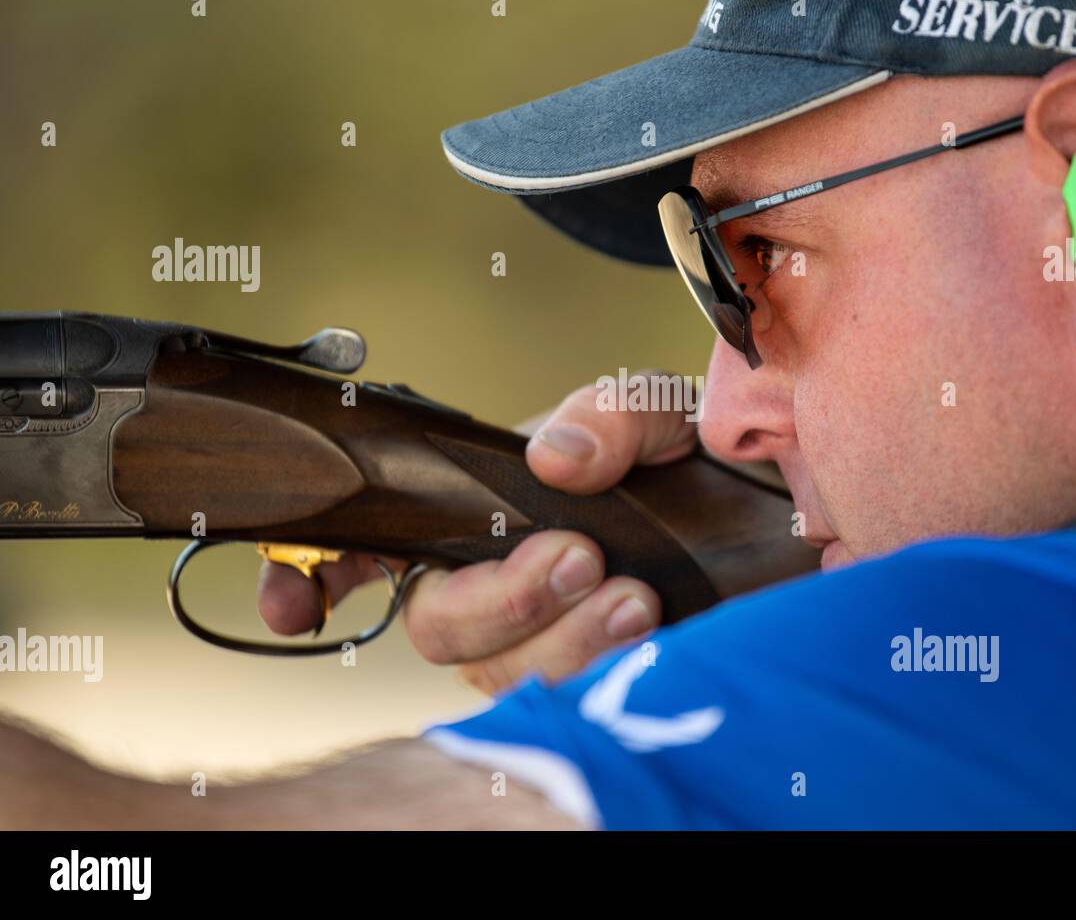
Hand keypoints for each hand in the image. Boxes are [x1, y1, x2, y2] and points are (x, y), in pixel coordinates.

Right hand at [256, 377, 698, 694]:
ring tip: (638, 598)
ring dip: (563, 642)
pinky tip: (647, 638)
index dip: (311, 578)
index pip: (363, 548)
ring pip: (501, 675)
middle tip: (581, 557)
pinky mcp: (588, 673)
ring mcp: (533, 636)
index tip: (295, 606)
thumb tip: (556, 460)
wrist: (745, 503)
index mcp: (470, 512)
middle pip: (440, 627)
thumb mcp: (648, 411)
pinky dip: (595, 674)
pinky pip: (563, 699)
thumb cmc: (676, 449)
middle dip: (502, 602)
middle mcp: (486, 580)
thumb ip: (606, 415)